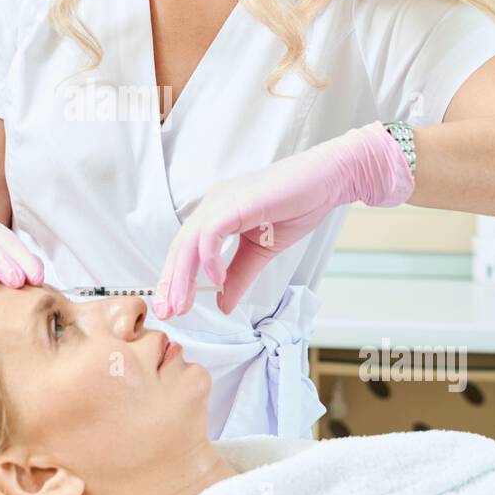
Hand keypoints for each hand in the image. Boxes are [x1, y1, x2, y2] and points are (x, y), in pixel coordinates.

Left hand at [152, 120, 414, 318]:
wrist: (327, 182)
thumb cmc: (296, 208)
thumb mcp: (261, 252)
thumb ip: (240, 276)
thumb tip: (223, 306)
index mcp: (215, 214)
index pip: (186, 249)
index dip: (175, 278)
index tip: (170, 308)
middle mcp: (213, 205)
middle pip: (181, 247)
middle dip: (171, 281)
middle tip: (167, 312)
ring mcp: (222, 201)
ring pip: (190, 241)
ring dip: (184, 275)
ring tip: (181, 304)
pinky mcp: (238, 201)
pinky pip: (212, 231)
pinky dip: (210, 257)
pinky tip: (217, 280)